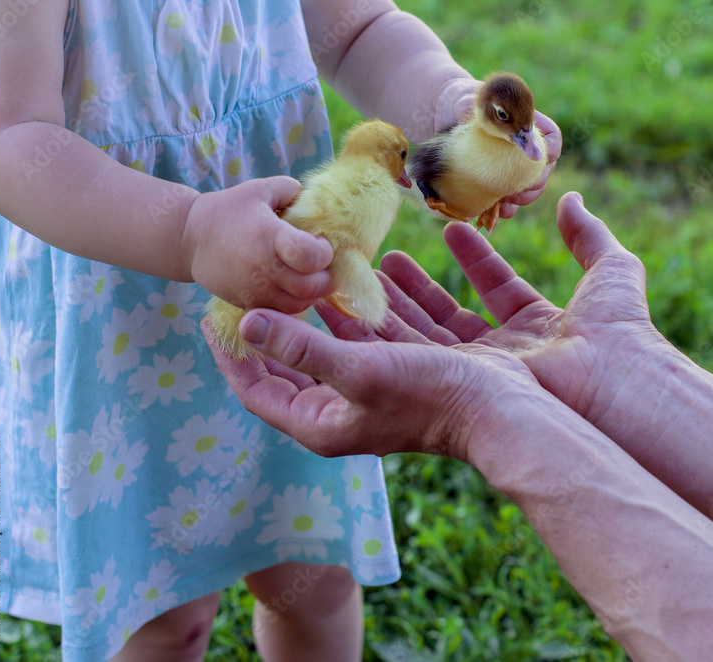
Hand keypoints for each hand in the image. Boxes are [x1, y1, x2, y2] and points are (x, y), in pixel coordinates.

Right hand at [182, 176, 334, 312]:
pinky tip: (292, 288)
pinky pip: (280, 314)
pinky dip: (293, 304)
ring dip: (312, 293)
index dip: (325, 252)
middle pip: (310, 287)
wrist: (190, 238)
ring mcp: (254, 290)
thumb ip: (293, 190)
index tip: (320, 243)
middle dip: (325, 277)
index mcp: (270, 237)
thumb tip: (318, 202)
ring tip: (309, 276)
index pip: (310, 256)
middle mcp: (263, 268)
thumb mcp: (261, 189)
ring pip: (299, 305)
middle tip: (321, 265)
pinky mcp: (247, 304)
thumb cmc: (230, 210)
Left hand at [201, 304, 543, 462]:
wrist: (501, 411)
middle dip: (271, 330)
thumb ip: (302, 347)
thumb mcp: (358, 370)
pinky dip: (360, 309)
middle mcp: (344, 408)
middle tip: (249, 290)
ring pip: (334, 345)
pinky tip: (358, 278)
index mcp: (322, 421)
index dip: (232, 357)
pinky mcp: (405, 369)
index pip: (259, 390)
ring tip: (297, 276)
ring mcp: (376, 389)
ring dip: (317, 313)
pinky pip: (372, 334)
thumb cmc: (428, 397)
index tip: (212, 319)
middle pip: (292, 366)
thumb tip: (247, 324)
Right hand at [377, 191, 671, 428]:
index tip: (450, 230)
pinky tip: (369, 305)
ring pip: (433, 337)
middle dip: (423, 288)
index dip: (476, 258)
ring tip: (372, 275)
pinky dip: (394, 334)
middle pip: (456, 315)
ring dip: (402, 308)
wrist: (612, 380)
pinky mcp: (467, 383)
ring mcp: (487, 370)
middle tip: (391, 259)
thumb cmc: (619, 327)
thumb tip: (571, 199)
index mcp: (542, 323)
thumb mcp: (610, 268)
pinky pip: (424, 357)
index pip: (499, 286)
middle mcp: (510, 350)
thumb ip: (588, 234)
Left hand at [438, 78, 562, 218]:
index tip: (534, 160)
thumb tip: (486, 121)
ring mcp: (515, 170)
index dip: (547, 153)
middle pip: (544, 171)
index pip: (552, 141)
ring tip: (504, 200)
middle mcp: (526, 150)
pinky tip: (495, 211)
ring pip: (531, 190)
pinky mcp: (499, 186)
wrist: (443, 123)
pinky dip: (505, 209)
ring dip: (521, 198)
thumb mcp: (466, 102)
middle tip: (515, 186)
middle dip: (533, 183)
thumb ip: (473, 106)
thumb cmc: (461, 105)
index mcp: (530, 125)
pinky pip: (510, 203)